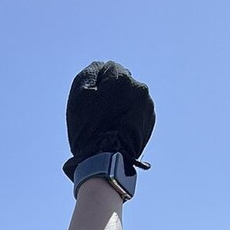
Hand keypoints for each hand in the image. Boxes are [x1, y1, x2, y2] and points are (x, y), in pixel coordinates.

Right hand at [63, 61, 154, 178]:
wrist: (106, 162)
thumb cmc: (89, 129)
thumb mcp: (79, 96)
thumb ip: (90, 73)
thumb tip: (100, 67)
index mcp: (122, 78)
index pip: (107, 68)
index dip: (96, 84)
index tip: (90, 102)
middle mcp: (139, 88)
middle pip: (121, 82)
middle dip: (111, 93)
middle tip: (98, 115)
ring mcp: (147, 105)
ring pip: (130, 97)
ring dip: (120, 105)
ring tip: (108, 125)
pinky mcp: (150, 121)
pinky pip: (136, 112)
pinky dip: (127, 117)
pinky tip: (117, 131)